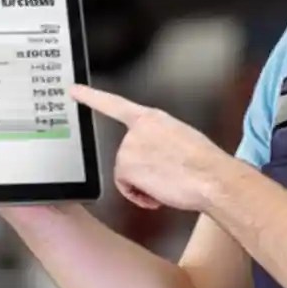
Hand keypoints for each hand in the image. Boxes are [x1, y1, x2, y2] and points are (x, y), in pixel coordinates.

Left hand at [70, 84, 232, 212]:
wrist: (212, 178)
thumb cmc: (204, 163)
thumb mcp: (181, 138)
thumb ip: (159, 140)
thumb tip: (154, 158)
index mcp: (152, 118)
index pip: (115, 104)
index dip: (92, 97)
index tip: (73, 91)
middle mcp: (136, 129)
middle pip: (126, 156)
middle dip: (143, 171)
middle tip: (169, 176)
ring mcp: (129, 146)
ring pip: (126, 174)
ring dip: (144, 184)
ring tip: (169, 183)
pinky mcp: (126, 166)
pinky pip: (125, 188)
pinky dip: (140, 196)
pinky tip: (159, 194)